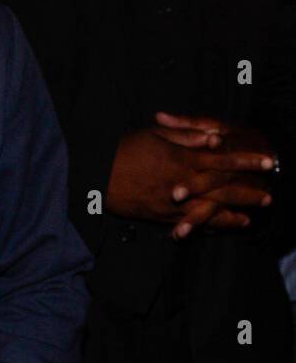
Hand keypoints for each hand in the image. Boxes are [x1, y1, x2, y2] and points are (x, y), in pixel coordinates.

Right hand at [106, 125, 273, 234]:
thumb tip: (213, 137)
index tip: (268, 163)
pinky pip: (188, 224)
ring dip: (230, 216)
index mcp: (181, 160)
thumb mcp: (153, 133)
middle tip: (268, 197)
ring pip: (209, 212)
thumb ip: (185, 135)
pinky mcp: (160, 216)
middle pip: (222, 189)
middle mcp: (181, 184)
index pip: (223, 160)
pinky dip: (206, 227)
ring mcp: (171, 204)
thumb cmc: (122, 149)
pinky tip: (217, 229)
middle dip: (247, 193)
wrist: (94, 175)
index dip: (247, 161)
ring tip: (248, 220)